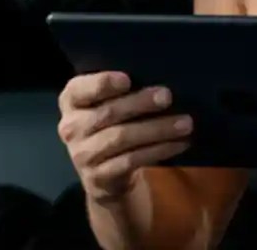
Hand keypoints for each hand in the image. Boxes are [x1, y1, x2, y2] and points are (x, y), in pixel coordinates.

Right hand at [57, 71, 193, 204]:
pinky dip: (159, 150)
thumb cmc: (112, 125)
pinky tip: (179, 143)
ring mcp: (81, 154)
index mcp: (71, 101)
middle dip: (140, 103)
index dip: (102, 83)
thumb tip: (160, 80)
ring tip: (185, 123)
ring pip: (122, 138)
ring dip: (157, 129)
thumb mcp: (109, 104)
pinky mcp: (98, 177)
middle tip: (168, 96)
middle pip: (108, 113)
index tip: (128, 79)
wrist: (104, 175)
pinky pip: (131, 160)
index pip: (79, 89)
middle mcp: (71, 127)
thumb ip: (122, 91)